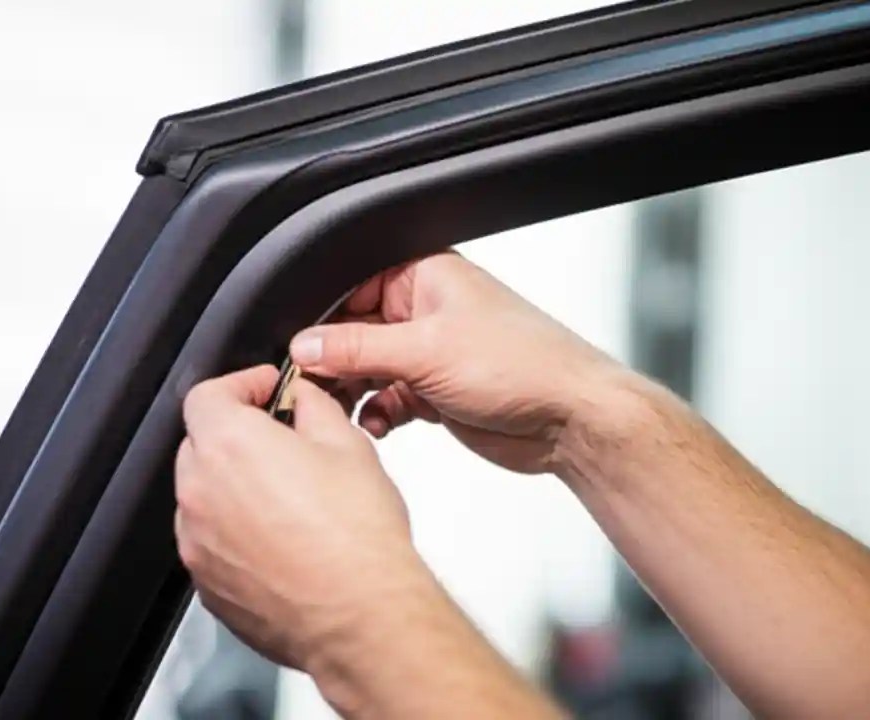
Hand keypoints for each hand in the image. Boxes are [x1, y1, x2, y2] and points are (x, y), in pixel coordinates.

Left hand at [175, 365, 427, 669]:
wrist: (360, 615)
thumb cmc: (357, 535)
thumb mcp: (347, 443)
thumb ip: (312, 406)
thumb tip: (301, 398)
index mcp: (228, 444)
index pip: (208, 394)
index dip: (242, 386)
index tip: (269, 392)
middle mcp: (200, 492)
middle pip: (201, 444)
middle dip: (237, 436)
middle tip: (284, 442)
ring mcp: (198, 543)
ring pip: (205, 496)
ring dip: (234, 487)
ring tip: (288, 500)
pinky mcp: (207, 584)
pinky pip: (212, 543)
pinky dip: (236, 534)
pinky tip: (282, 541)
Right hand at [289, 251, 622, 474]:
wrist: (570, 420)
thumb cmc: (524, 364)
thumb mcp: (425, 350)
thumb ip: (357, 349)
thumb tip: (306, 347)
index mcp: (424, 275)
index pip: (350, 287)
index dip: (322, 319)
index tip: (298, 351)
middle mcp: (424, 309)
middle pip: (353, 332)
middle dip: (333, 363)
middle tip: (313, 388)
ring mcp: (429, 352)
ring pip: (367, 369)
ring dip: (353, 393)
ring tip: (343, 411)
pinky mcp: (434, 391)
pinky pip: (387, 398)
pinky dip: (377, 413)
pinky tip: (377, 424)